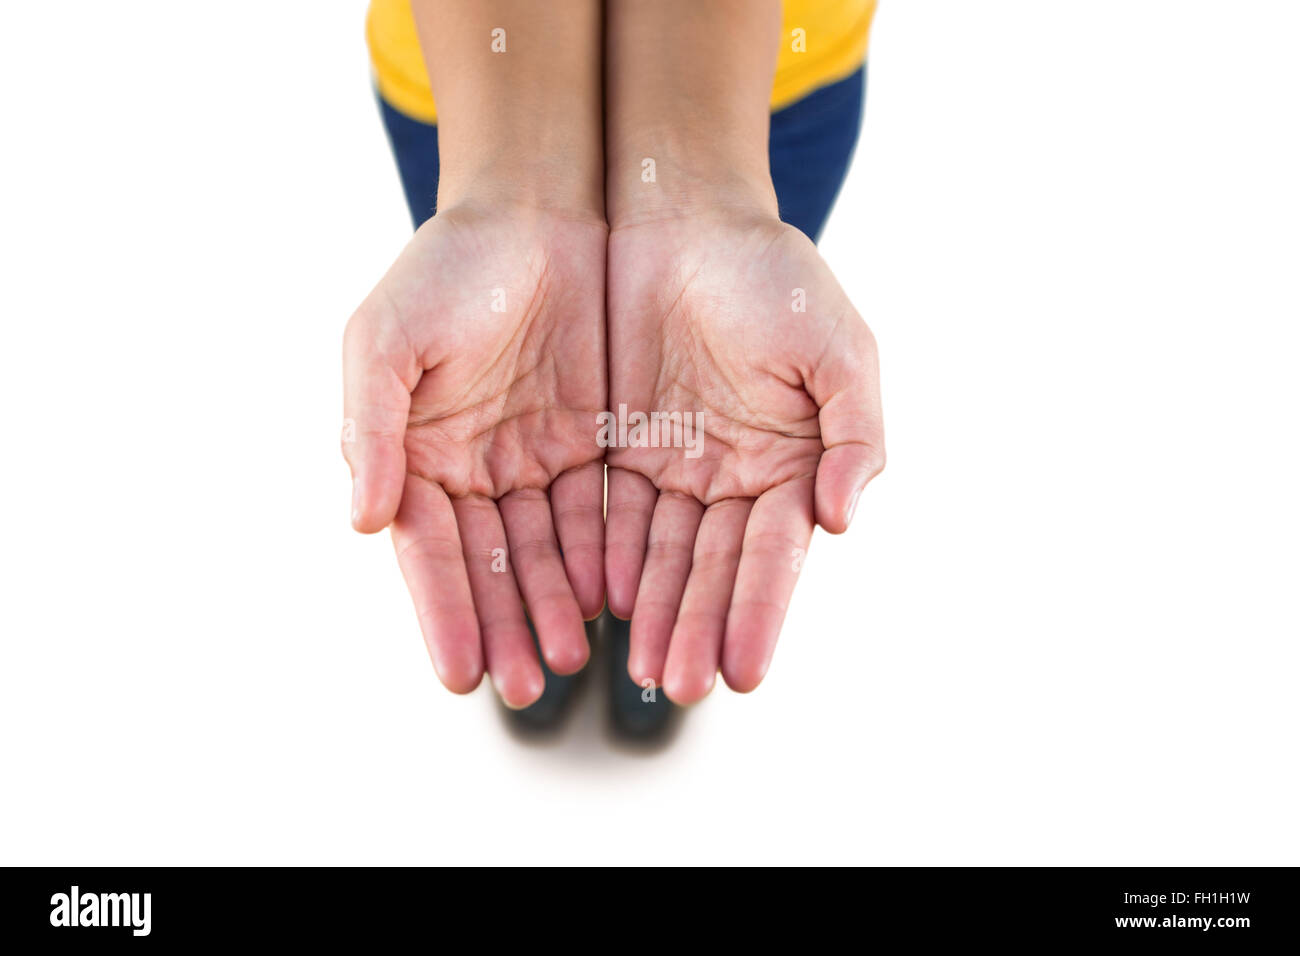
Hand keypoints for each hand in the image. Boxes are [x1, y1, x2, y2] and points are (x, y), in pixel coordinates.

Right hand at [343, 204, 607, 707]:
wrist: (537, 210)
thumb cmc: (448, 267)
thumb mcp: (386, 338)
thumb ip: (371, 429)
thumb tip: (363, 524)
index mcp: (417, 454)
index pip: (429, 549)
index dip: (443, 611)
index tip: (459, 673)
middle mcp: (475, 469)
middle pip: (490, 565)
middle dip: (505, 626)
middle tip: (525, 686)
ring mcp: (535, 460)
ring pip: (549, 551)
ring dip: (558, 605)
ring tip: (575, 657)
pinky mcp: (594, 444)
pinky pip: (601, 512)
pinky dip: (606, 556)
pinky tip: (618, 599)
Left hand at [604, 210, 883, 702]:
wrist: (682, 214)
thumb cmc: (770, 273)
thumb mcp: (836, 346)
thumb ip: (853, 433)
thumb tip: (841, 520)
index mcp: (791, 463)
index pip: (773, 555)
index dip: (758, 612)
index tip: (744, 672)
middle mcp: (732, 478)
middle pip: (710, 569)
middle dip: (697, 628)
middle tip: (679, 686)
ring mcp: (673, 467)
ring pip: (657, 555)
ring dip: (650, 611)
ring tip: (635, 668)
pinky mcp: (614, 448)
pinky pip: (606, 513)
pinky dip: (602, 559)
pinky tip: (596, 602)